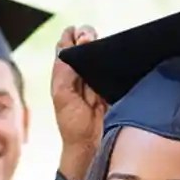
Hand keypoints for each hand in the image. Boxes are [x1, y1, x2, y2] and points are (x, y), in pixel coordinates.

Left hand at [51, 24, 106, 151]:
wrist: (92, 147)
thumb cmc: (73, 125)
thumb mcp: (62, 96)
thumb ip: (64, 71)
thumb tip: (70, 46)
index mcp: (65, 75)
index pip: (66, 47)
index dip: (70, 36)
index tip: (76, 32)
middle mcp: (81, 75)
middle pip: (85, 46)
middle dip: (87, 35)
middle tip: (90, 37)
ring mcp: (99, 80)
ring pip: (101, 53)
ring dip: (102, 44)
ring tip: (99, 42)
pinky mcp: (114, 86)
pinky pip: (116, 67)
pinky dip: (117, 59)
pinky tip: (116, 53)